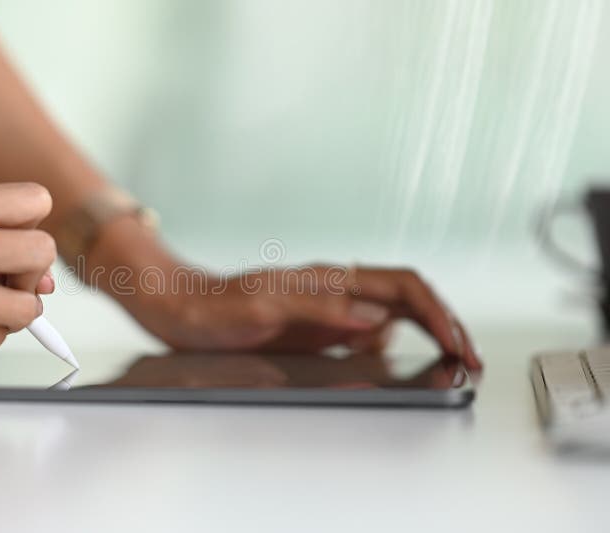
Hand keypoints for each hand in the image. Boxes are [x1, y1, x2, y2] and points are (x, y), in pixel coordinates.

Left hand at [129, 265, 480, 370]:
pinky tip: (397, 361)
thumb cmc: (213, 306)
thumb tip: (374, 316)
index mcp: (329, 279)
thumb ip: (319, 307)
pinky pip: (365, 334)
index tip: (458, 342)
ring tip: (448, 359)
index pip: (401, 286)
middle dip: (445, 324)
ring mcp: (327, 310)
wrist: (179, 309)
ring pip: (392, 314)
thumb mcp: (263, 305)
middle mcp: (334, 291)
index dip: (437, 313)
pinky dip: (393, 346)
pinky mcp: (315, 329)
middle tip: (468, 357)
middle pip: (407, 299)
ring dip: (425, 333)